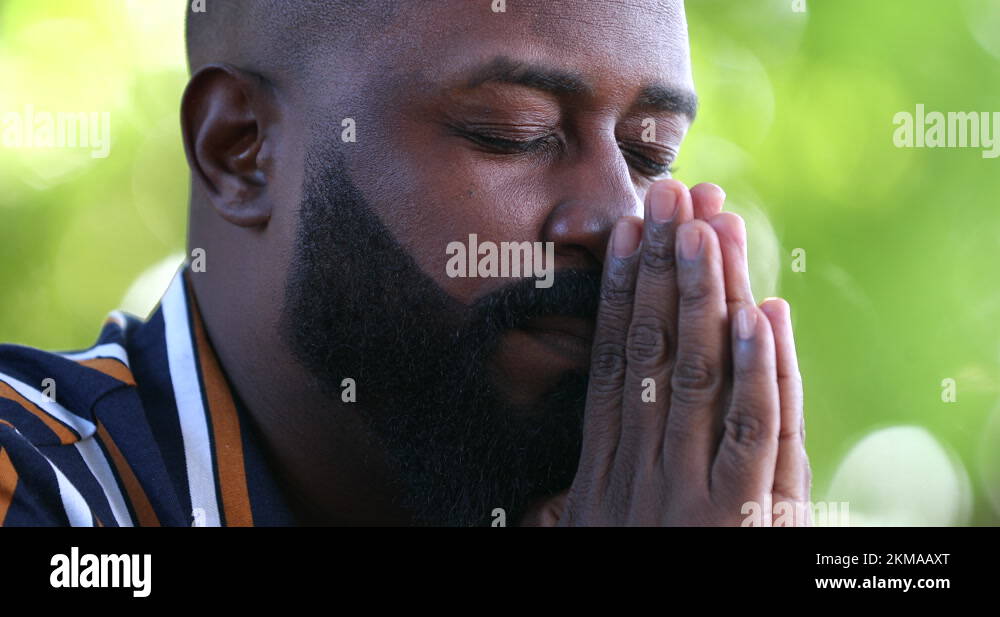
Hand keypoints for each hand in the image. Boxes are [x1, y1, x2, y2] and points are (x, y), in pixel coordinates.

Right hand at [522, 180, 809, 525]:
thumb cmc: (621, 587)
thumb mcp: (580, 552)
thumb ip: (562, 518)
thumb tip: (528, 504)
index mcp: (606, 470)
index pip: (614, 361)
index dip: (622, 292)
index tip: (628, 232)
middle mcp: (645, 467)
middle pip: (656, 349)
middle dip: (666, 267)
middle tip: (671, 192)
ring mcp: (696, 488)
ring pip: (704, 373)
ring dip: (712, 294)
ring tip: (713, 222)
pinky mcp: (748, 515)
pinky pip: (758, 432)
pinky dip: (764, 370)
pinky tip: (766, 312)